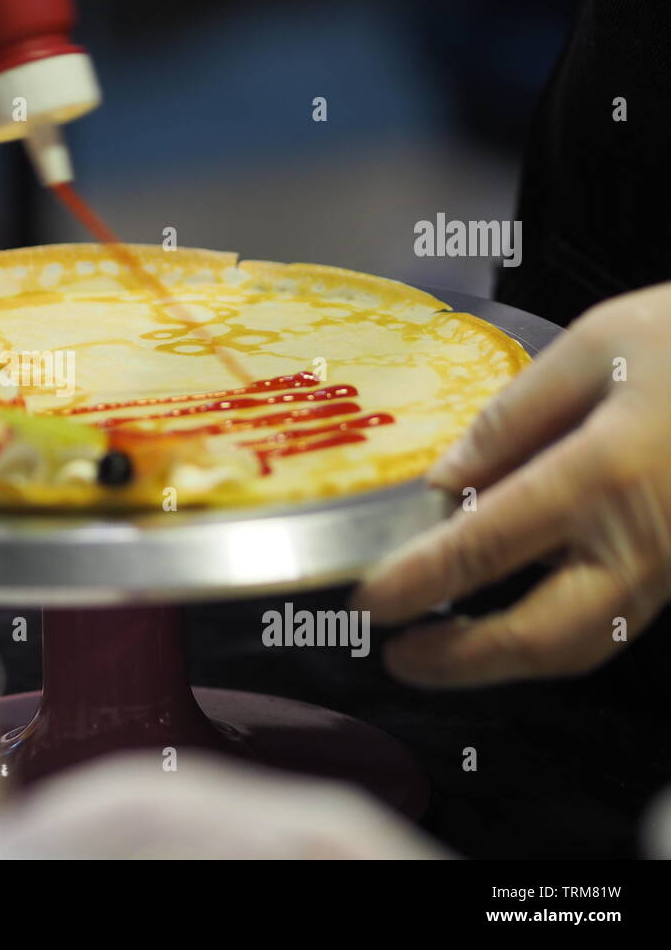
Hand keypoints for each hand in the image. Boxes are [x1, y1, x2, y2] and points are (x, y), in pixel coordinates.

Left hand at [351, 283, 670, 686]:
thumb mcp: (597, 346)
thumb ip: (513, 417)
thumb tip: (444, 478)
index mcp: (605, 473)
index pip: (485, 548)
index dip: (417, 582)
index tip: (368, 599)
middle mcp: (641, 539)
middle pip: (542, 635)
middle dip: (461, 662)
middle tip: (398, 657)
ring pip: (584, 646)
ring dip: (506, 663)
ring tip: (441, 653)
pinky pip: (614, 626)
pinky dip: (553, 639)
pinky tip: (510, 623)